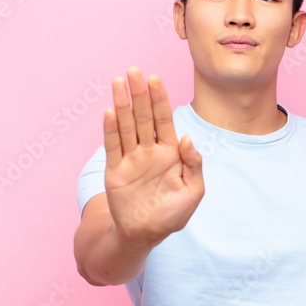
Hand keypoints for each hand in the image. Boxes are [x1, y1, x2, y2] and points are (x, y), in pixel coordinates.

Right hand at [103, 66, 204, 245]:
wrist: (145, 234)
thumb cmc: (172, 214)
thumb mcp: (193, 192)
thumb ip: (194, 165)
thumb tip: (187, 139)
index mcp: (170, 152)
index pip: (164, 120)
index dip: (160, 99)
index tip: (154, 78)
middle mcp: (149, 150)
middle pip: (143, 116)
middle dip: (140, 94)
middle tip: (134, 71)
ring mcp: (131, 159)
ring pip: (126, 126)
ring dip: (122, 104)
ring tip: (118, 82)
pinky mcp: (115, 171)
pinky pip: (113, 146)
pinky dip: (111, 129)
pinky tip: (110, 111)